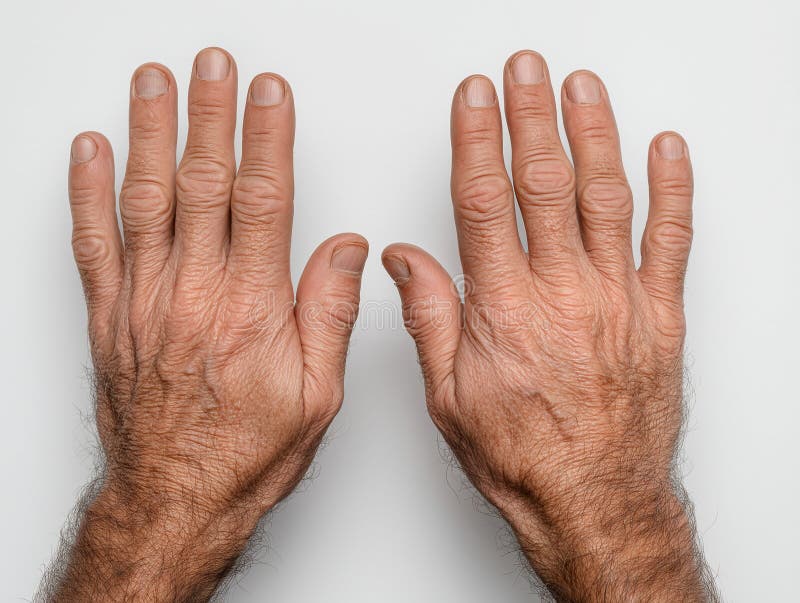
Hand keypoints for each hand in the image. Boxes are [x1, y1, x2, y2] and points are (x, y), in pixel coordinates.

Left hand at [54, 47, 366, 601]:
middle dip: (209, 113)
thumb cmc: (245, 452)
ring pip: (145, 199)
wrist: (175, 498)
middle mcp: (192, 295)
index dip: (266, 138)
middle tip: (212, 63)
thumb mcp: (318, 395)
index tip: (269, 93)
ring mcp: (144, 302)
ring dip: (150, 132)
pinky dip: (88, 191)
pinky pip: (93, 243)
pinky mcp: (110, 316)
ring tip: (154, 82)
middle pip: (201, 184)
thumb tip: (348, 250)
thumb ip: (331, 313)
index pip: (261, 201)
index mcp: (249, 309)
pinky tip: (91, 151)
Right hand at [383, 50, 713, 600]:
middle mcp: (564, 295)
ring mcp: (618, 301)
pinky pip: (671, 239)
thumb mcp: (449, 396)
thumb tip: (404, 259)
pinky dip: (673, 188)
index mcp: (505, 311)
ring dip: (594, 134)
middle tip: (527, 69)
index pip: (484, 202)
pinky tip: (666, 149)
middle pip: (545, 183)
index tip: (475, 98)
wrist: (594, 502)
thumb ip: (429, 316)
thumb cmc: (524, 457)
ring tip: (583, 88)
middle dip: (533, 115)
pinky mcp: (660, 316)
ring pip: (607, 197)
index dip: (478, 140)